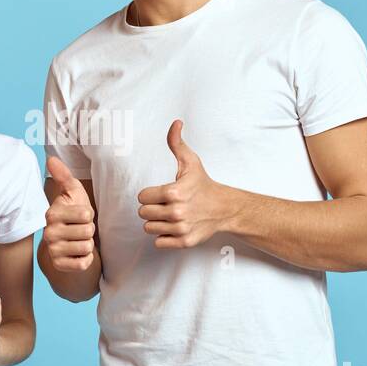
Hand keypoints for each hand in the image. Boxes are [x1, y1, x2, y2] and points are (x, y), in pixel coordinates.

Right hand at [44, 156, 96, 271]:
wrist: (67, 241)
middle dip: (89, 230)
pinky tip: (77, 254)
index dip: (89, 215)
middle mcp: (49, 233)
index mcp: (52, 214)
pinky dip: (86, 259)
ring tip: (78, 240)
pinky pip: (83, 263)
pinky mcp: (59, 265)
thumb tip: (51, 159)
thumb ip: (63, 176)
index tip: (79, 216)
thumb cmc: (73, 213)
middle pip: (88, 231)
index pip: (86, 214)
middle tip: (79, 229)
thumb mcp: (72, 193)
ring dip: (88, 244)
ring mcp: (53, 250)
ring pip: (87, 247)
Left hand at [137, 120, 231, 248]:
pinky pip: (158, 242)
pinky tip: (173, 227)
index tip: (161, 193)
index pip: (142, 197)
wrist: (224, 208)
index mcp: (173, 192)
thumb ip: (177, 143)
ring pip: (149, 228)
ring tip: (169, 215)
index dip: (149, 194)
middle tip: (165, 204)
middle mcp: (176, 212)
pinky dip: (163, 236)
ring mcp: (180, 228)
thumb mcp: (190, 162)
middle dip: (151, 208)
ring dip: (156, 222)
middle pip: (143, 213)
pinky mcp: (184, 241)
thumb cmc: (203, 185)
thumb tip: (176, 123)